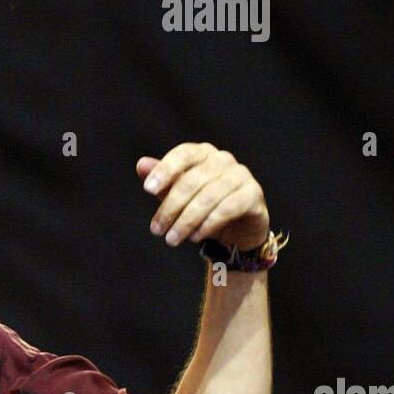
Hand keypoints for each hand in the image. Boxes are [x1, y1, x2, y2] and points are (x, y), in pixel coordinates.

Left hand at [137, 144, 268, 250]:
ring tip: (172, 239)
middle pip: (192, 181)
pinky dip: (209, 224)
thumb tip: (141, 164)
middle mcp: (223, 160)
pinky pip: (228, 208)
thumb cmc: (204, 207)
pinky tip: (196, 237)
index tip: (148, 190)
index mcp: (204, 154)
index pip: (183, 155)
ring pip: (208, 197)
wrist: (237, 229)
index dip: (165, 170)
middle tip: (156, 230)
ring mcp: (240, 176)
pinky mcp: (252, 195)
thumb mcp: (179, 195)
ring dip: (186, 221)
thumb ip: (163, 180)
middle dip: (170, 208)